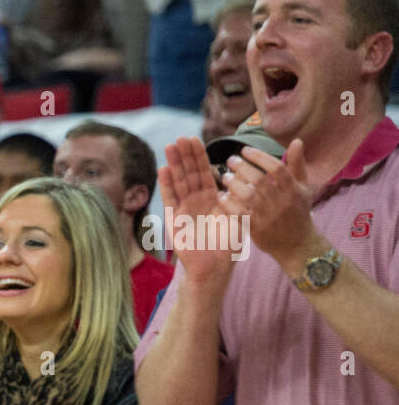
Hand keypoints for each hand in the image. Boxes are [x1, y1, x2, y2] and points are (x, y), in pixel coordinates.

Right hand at [159, 137, 240, 287]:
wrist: (214, 267)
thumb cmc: (227, 245)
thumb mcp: (238, 216)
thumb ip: (237, 197)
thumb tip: (240, 177)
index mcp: (212, 198)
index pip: (204, 172)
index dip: (199, 157)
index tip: (195, 139)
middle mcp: (196, 201)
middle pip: (189, 173)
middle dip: (185, 156)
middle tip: (181, 138)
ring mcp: (184, 209)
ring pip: (179, 182)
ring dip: (174, 164)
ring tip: (170, 146)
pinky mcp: (174, 220)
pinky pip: (170, 199)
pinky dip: (167, 185)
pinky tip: (163, 169)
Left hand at [221, 140, 323, 271]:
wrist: (297, 245)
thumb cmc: (299, 212)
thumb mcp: (303, 188)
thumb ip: (297, 165)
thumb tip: (297, 140)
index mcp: (294, 190)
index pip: (277, 168)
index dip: (260, 156)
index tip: (245, 149)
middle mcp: (282, 202)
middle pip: (259, 180)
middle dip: (242, 167)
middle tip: (230, 160)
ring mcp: (268, 217)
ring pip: (247, 196)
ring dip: (233, 184)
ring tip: (225, 177)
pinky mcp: (256, 229)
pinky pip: (238, 214)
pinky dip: (228, 204)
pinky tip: (221, 196)